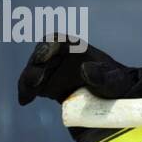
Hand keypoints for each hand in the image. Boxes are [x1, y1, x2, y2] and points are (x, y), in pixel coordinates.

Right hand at [17, 36, 141, 105]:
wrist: (115, 101)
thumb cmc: (117, 85)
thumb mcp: (115, 82)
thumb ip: (102, 76)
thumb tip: (85, 69)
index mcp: (76, 48)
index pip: (57, 41)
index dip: (48, 47)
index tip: (43, 57)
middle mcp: (59, 57)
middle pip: (40, 56)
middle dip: (35, 67)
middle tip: (35, 82)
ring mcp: (51, 72)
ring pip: (33, 71)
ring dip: (27, 80)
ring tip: (28, 94)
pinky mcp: (46, 86)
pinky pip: (32, 87)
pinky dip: (26, 92)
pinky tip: (24, 101)